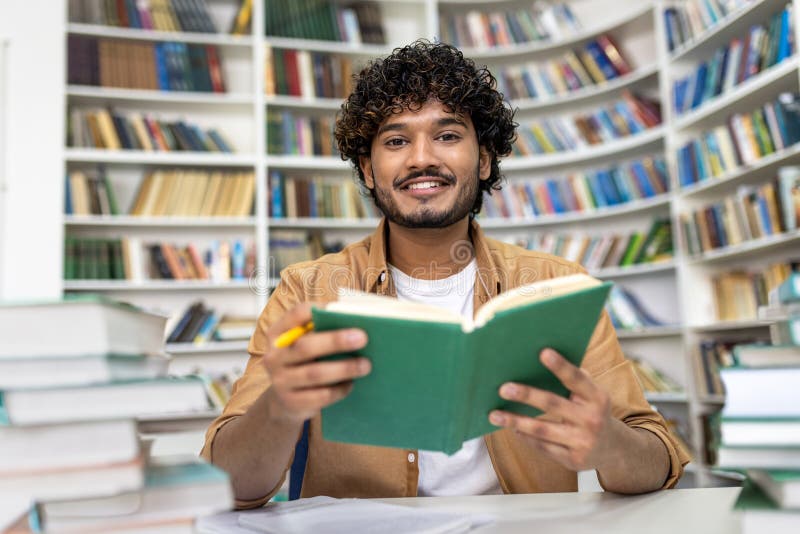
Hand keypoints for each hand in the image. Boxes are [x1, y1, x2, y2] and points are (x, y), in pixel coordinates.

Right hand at [262, 303, 370, 424]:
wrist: (284, 400)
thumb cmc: (302, 363)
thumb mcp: (302, 344)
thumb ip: (319, 332)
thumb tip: (354, 322)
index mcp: (277, 334)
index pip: (296, 315)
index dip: (319, 310)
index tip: (343, 310)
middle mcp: (274, 357)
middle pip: (305, 346)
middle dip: (336, 341)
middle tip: (362, 338)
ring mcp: (280, 381)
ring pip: (315, 373)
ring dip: (343, 368)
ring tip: (365, 365)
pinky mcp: (291, 402)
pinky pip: (320, 395)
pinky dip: (339, 389)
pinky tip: (351, 383)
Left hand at [488, 348, 620, 471]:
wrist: (614, 449)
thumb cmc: (592, 411)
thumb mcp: (592, 395)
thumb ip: (573, 380)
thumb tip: (535, 361)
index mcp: (597, 397)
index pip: (577, 379)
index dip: (561, 366)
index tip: (543, 352)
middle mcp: (592, 419)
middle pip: (553, 404)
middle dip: (527, 395)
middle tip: (503, 388)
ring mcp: (583, 442)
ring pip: (542, 430)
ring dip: (515, 421)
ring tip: (494, 414)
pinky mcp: (573, 460)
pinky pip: (543, 447)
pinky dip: (526, 437)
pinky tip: (512, 428)